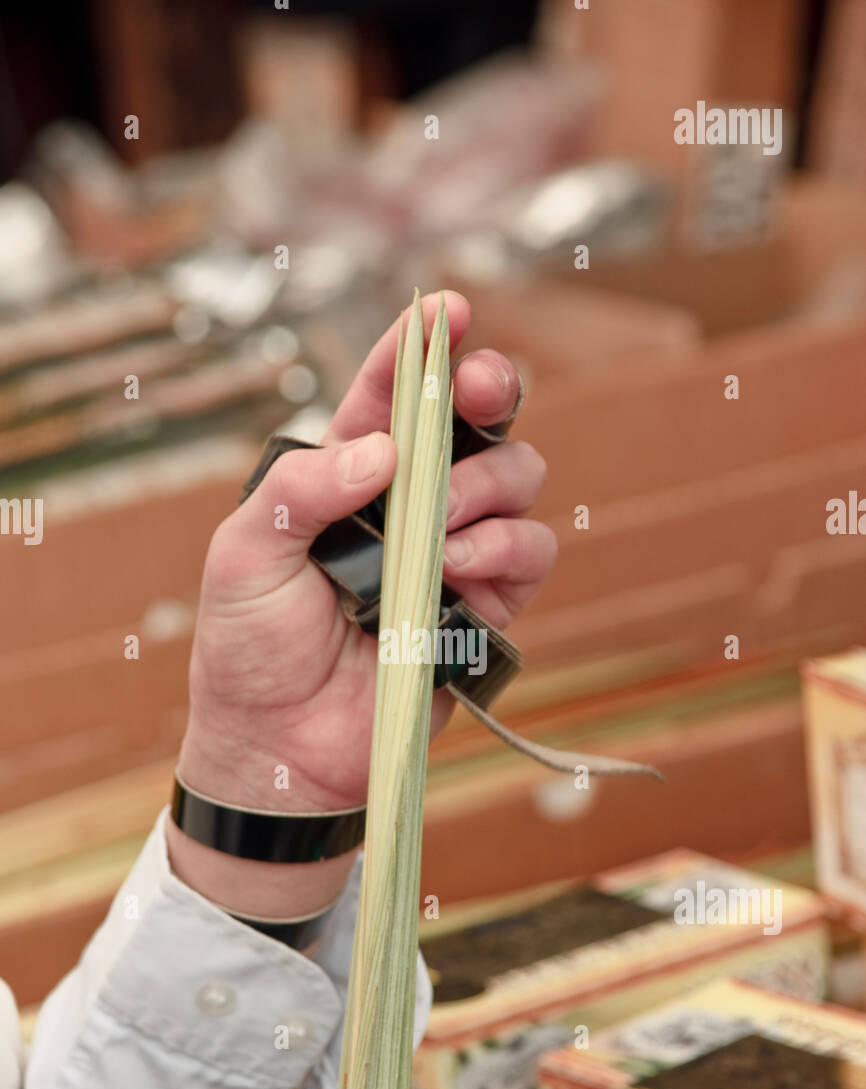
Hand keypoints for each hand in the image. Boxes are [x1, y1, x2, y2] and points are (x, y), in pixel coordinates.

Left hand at [168, 292, 555, 916]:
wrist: (281, 747)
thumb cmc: (249, 647)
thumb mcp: (245, 553)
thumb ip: (303, 487)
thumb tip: (382, 449)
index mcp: (347, 477)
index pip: (391, 394)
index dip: (422, 346)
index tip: (447, 310)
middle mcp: (409, 505)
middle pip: (477, 423)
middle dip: (486, 392)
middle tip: (478, 392)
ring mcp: (452, 555)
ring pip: (517, 480)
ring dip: (487, 487)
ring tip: (438, 528)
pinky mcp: (483, 610)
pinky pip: (531, 556)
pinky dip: (506, 551)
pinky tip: (461, 570)